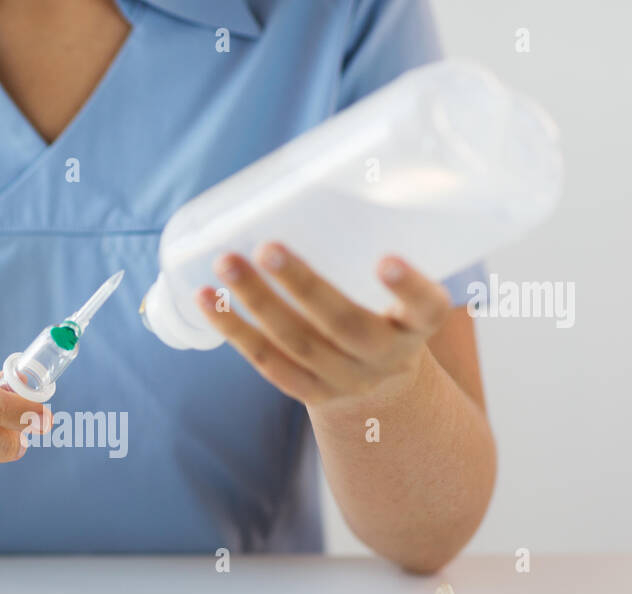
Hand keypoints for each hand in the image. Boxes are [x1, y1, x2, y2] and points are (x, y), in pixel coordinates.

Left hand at [196, 243, 453, 407]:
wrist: (381, 390)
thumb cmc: (386, 316)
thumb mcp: (402, 292)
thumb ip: (377, 245)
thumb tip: (327, 165)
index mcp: (416, 326)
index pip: (426, 309)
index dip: (408, 288)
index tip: (386, 259)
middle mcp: (383, 356)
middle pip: (344, 325)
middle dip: (303, 286)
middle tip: (268, 247)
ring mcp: (343, 378)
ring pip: (295, 342)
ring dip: (256, 302)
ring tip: (225, 263)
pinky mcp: (308, 391)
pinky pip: (266, 361)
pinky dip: (233, 330)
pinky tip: (205, 299)